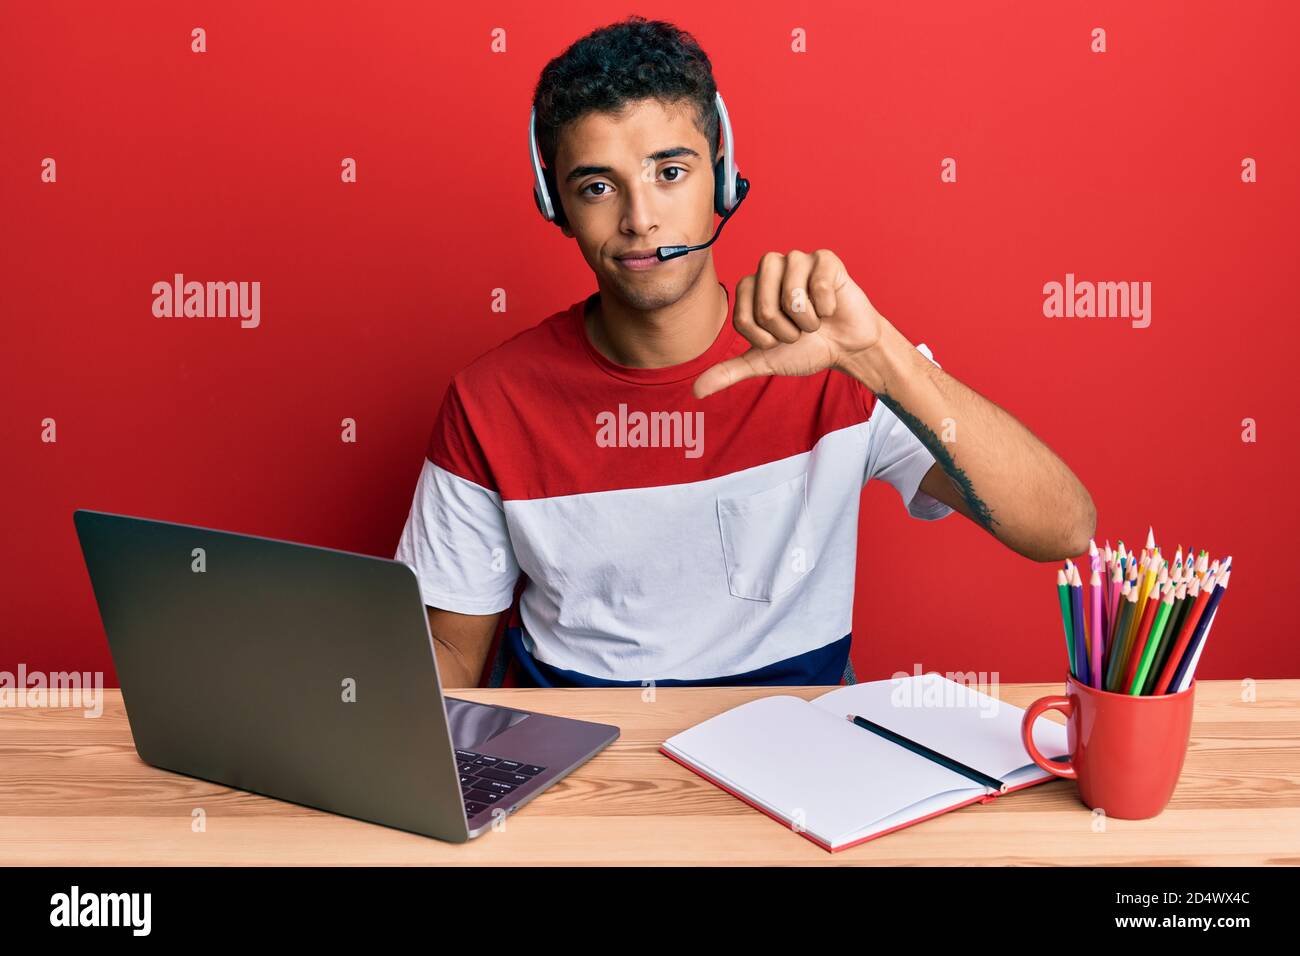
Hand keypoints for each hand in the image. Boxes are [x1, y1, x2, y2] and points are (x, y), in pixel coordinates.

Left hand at [693, 249, 885, 398]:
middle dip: (785, 331)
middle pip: (763, 307)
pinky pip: (817, 286)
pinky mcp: (824, 259)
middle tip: (799, 331)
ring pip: (790, 296)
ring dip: (806, 321)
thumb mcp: (764, 361)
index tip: (779, 339)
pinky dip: (826, 307)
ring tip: (815, 319)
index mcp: (750, 287)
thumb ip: (729, 372)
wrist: (846, 347)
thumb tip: (696, 392)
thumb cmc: (805, 348)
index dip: (764, 338)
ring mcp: (797, 259)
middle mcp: (769, 268)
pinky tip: (831, 307)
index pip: (744, 318)